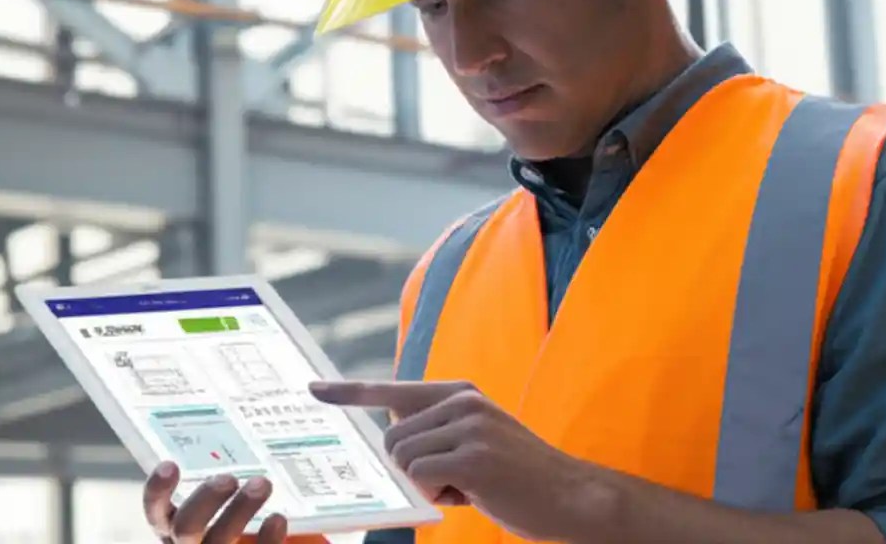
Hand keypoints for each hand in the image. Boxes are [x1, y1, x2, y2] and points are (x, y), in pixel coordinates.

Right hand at [142, 461, 288, 542]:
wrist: (253, 539)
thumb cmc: (235, 510)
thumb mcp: (219, 494)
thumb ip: (221, 471)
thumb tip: (241, 425)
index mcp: (174, 526)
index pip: (156, 511)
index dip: (157, 491)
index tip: (170, 464)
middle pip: (186, 528)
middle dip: (205, 501)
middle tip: (229, 478)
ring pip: (219, 541)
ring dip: (240, 510)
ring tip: (263, 484)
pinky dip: (266, 539)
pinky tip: (277, 518)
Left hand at [309, 380, 593, 541]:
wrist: (572, 496)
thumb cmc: (517, 477)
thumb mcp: (476, 439)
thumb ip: (436, 430)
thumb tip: (390, 439)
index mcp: (458, 392)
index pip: (392, 389)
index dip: (348, 392)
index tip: (313, 388)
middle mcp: (461, 400)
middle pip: (391, 438)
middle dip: (414, 468)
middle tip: (457, 479)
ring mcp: (468, 425)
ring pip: (403, 459)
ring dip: (429, 484)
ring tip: (471, 485)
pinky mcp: (473, 455)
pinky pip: (422, 477)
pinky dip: (440, 495)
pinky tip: (476, 494)